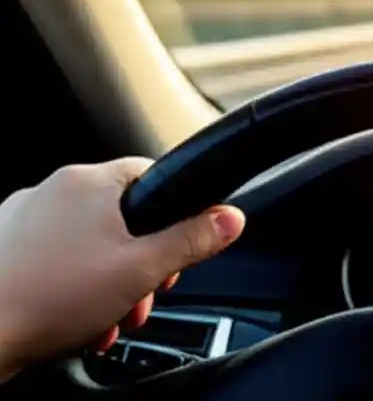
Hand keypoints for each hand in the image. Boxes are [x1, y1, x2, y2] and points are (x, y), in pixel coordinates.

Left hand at [0, 157, 244, 380]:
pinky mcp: (2, 249)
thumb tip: (231, 218)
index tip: (177, 248)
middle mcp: (50, 190)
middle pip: (119, 216)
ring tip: (107, 316)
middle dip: (140, 261)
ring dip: (107, 280)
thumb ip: (192, 241)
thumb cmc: (50, 299)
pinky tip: (74, 318)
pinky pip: (52, 258)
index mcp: (88, 182)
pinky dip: (70, 285)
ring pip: (86, 242)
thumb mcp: (142, 271)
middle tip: (143, 294)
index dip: (174, 213)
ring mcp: (20, 219)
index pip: (151, 174)